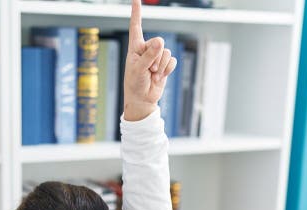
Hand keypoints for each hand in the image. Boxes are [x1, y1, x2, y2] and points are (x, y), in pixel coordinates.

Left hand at [123, 0, 177, 120]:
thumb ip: (148, 56)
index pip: (136, 27)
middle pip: (159, 42)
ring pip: (166, 52)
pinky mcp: (165, 65)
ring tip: (153, 74)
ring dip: (161, 66)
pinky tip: (160, 76)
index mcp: (135, 47)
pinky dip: (167, 70)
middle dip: (155, 57)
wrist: (143, 100)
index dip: (136, 13)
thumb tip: (160, 42)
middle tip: (149, 69)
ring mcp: (156, 57)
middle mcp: (146, 49)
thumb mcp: (138, 69)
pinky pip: (172, 61)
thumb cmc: (134, 84)